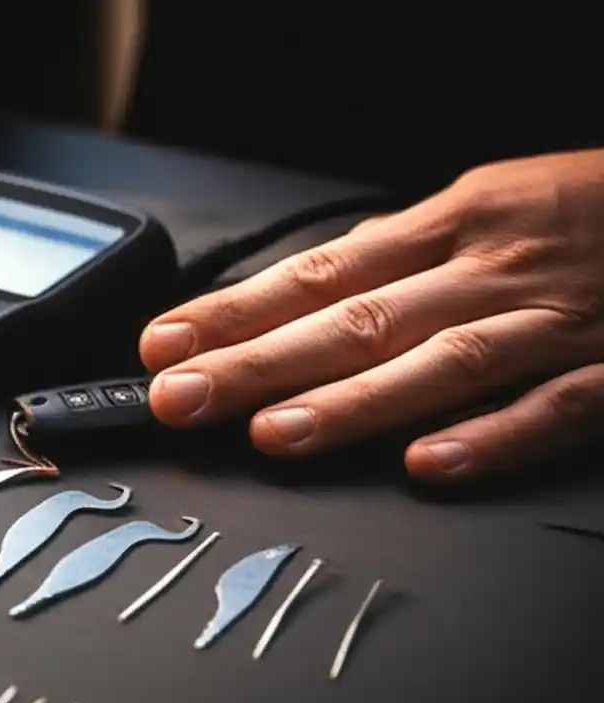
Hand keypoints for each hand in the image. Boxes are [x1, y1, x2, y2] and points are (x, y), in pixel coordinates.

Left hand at [139, 150, 603, 482]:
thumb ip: (396, 260)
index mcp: (448, 228)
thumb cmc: (580, 212)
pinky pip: (555, 406)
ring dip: (351, 402)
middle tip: (178, 397)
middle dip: (256, 361)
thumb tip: (297, 298)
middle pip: (356, 319)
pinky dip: (492, 436)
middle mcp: (486, 272)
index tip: (164, 344)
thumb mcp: (479, 211)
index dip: (236, 311)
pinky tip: (429, 466)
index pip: (318, 274)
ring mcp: (551, 321)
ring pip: (440, 363)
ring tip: (270, 434)